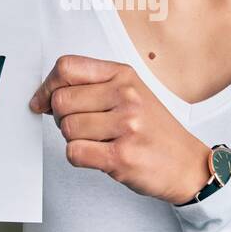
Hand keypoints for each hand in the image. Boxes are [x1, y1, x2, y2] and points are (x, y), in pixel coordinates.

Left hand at [29, 55, 212, 204]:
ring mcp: (126, 125)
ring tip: (99, 142)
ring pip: (66, 128)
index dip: (47, 86)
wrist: (187, 164)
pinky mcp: (122, 156)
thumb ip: (92, 87)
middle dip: (62, 118)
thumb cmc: (154, 131)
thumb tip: (45, 95)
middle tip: (82, 127)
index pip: (67, 67)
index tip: (43, 101)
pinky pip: (75, 152)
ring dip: (74, 139)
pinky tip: (100, 156)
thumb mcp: (131, 94)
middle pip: (61, 100)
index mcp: (124, 76)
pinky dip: (79, 157)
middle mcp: (126, 95)